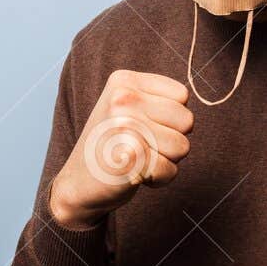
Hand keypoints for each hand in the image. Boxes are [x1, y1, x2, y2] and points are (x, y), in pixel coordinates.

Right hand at [49, 70, 193, 228]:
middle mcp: (123, 99)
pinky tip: (135, 174)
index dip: (172, 117)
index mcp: (124, 81)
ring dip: (166, 160)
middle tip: (142, 146)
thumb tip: (190, 106)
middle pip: (187, 120)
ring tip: (139, 159)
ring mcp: (124, 126)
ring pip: (183, 146)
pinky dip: (158, 179)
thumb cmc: (110, 145)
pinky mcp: (130, 156)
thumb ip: (157, 98)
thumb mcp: (125, 107)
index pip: (182, 95)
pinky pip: (170, 170)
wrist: (77, 184)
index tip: (146, 126)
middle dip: (172, 139)